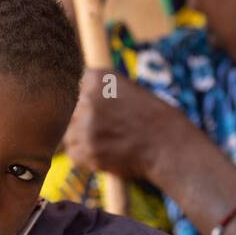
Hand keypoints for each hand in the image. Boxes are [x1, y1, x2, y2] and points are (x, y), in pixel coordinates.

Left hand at [63, 68, 187, 182]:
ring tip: (106, 141)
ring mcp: (86, 127)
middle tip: (103, 130)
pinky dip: (85, 156)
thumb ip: (98, 92)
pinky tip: (105, 152)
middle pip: (67, 112)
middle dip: (80, 122)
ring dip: (82, 140)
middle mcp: (89, 99)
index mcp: (98, 78)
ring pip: (68, 134)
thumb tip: (70, 99)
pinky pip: (73, 154)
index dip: (82, 102)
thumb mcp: (126, 89)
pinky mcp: (88, 151)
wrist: (168, 144)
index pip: (72, 88)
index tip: (96, 111)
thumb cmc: (152, 118)